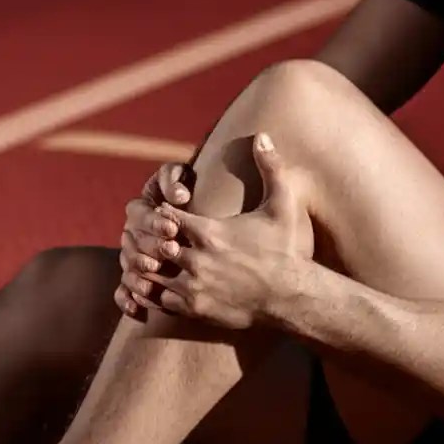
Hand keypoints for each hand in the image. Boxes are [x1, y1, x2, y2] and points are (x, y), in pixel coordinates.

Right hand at [115, 161, 194, 318]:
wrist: (204, 229)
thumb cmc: (192, 198)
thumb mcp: (183, 180)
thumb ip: (175, 180)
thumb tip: (177, 196)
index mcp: (141, 209)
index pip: (139, 214)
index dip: (153, 222)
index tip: (173, 228)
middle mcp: (133, 234)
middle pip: (132, 243)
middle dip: (148, 249)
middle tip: (168, 253)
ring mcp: (133, 258)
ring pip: (128, 268)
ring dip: (137, 275)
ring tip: (154, 280)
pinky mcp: (137, 280)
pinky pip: (124, 291)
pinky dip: (127, 300)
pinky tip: (136, 309)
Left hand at [142, 133, 312, 328]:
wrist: (293, 298)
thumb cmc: (287, 250)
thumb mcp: (283, 204)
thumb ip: (270, 167)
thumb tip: (262, 134)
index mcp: (210, 231)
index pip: (165, 215)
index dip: (162, 213)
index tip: (169, 214)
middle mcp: (197, 259)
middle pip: (152, 244)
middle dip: (150, 239)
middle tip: (155, 238)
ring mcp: (193, 286)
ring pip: (150, 273)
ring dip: (149, 265)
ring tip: (155, 260)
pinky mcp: (194, 309)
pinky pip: (158, 299)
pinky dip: (155, 291)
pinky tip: (163, 284)